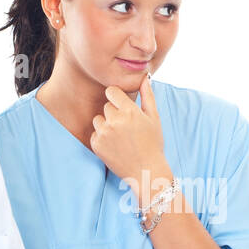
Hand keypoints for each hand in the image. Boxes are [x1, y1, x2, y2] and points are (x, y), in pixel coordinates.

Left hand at [89, 75, 169, 205]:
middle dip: (114, 113)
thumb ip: (148, 95)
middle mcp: (115, 121)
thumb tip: (144, 77)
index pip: (111, 91)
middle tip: (127, 128)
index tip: (122, 105)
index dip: (116, 97)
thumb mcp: (154, 118)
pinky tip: (115, 146)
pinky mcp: (96, 145)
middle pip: (106, 106)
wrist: (146, 171)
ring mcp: (104, 133)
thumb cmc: (153, 144)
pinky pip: (95, 133)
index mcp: (129, 111)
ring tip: (120, 137)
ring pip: (98, 119)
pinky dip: (102, 138)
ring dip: (106, 125)